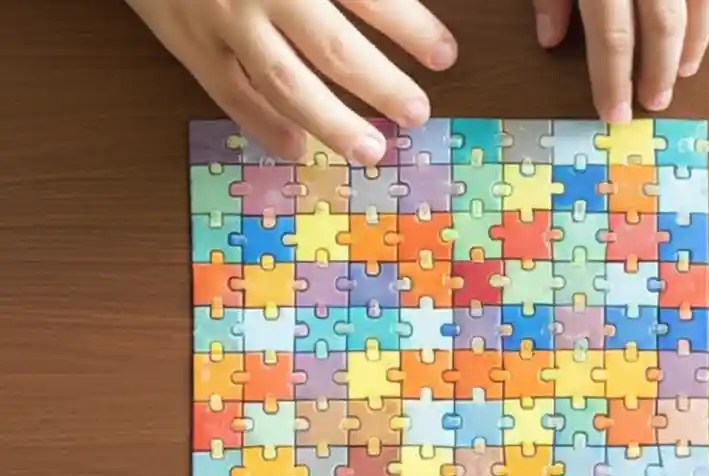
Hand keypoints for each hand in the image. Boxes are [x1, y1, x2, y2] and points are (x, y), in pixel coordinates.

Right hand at [125, 0, 456, 163]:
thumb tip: (388, 2)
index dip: (412, 29)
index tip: (444, 55)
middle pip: (334, 50)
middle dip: (382, 86)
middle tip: (415, 113)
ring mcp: (222, 20)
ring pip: (286, 84)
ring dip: (332, 123)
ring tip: (371, 148)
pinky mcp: (185, 40)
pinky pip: (229, 93)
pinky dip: (263, 126)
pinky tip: (296, 149)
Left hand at [532, 1, 708, 122]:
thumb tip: (549, 37)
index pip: (612, 34)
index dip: (613, 79)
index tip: (614, 114)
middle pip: (664, 24)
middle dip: (660, 69)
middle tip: (656, 102)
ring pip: (702, 4)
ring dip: (696, 43)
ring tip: (684, 69)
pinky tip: (702, 26)